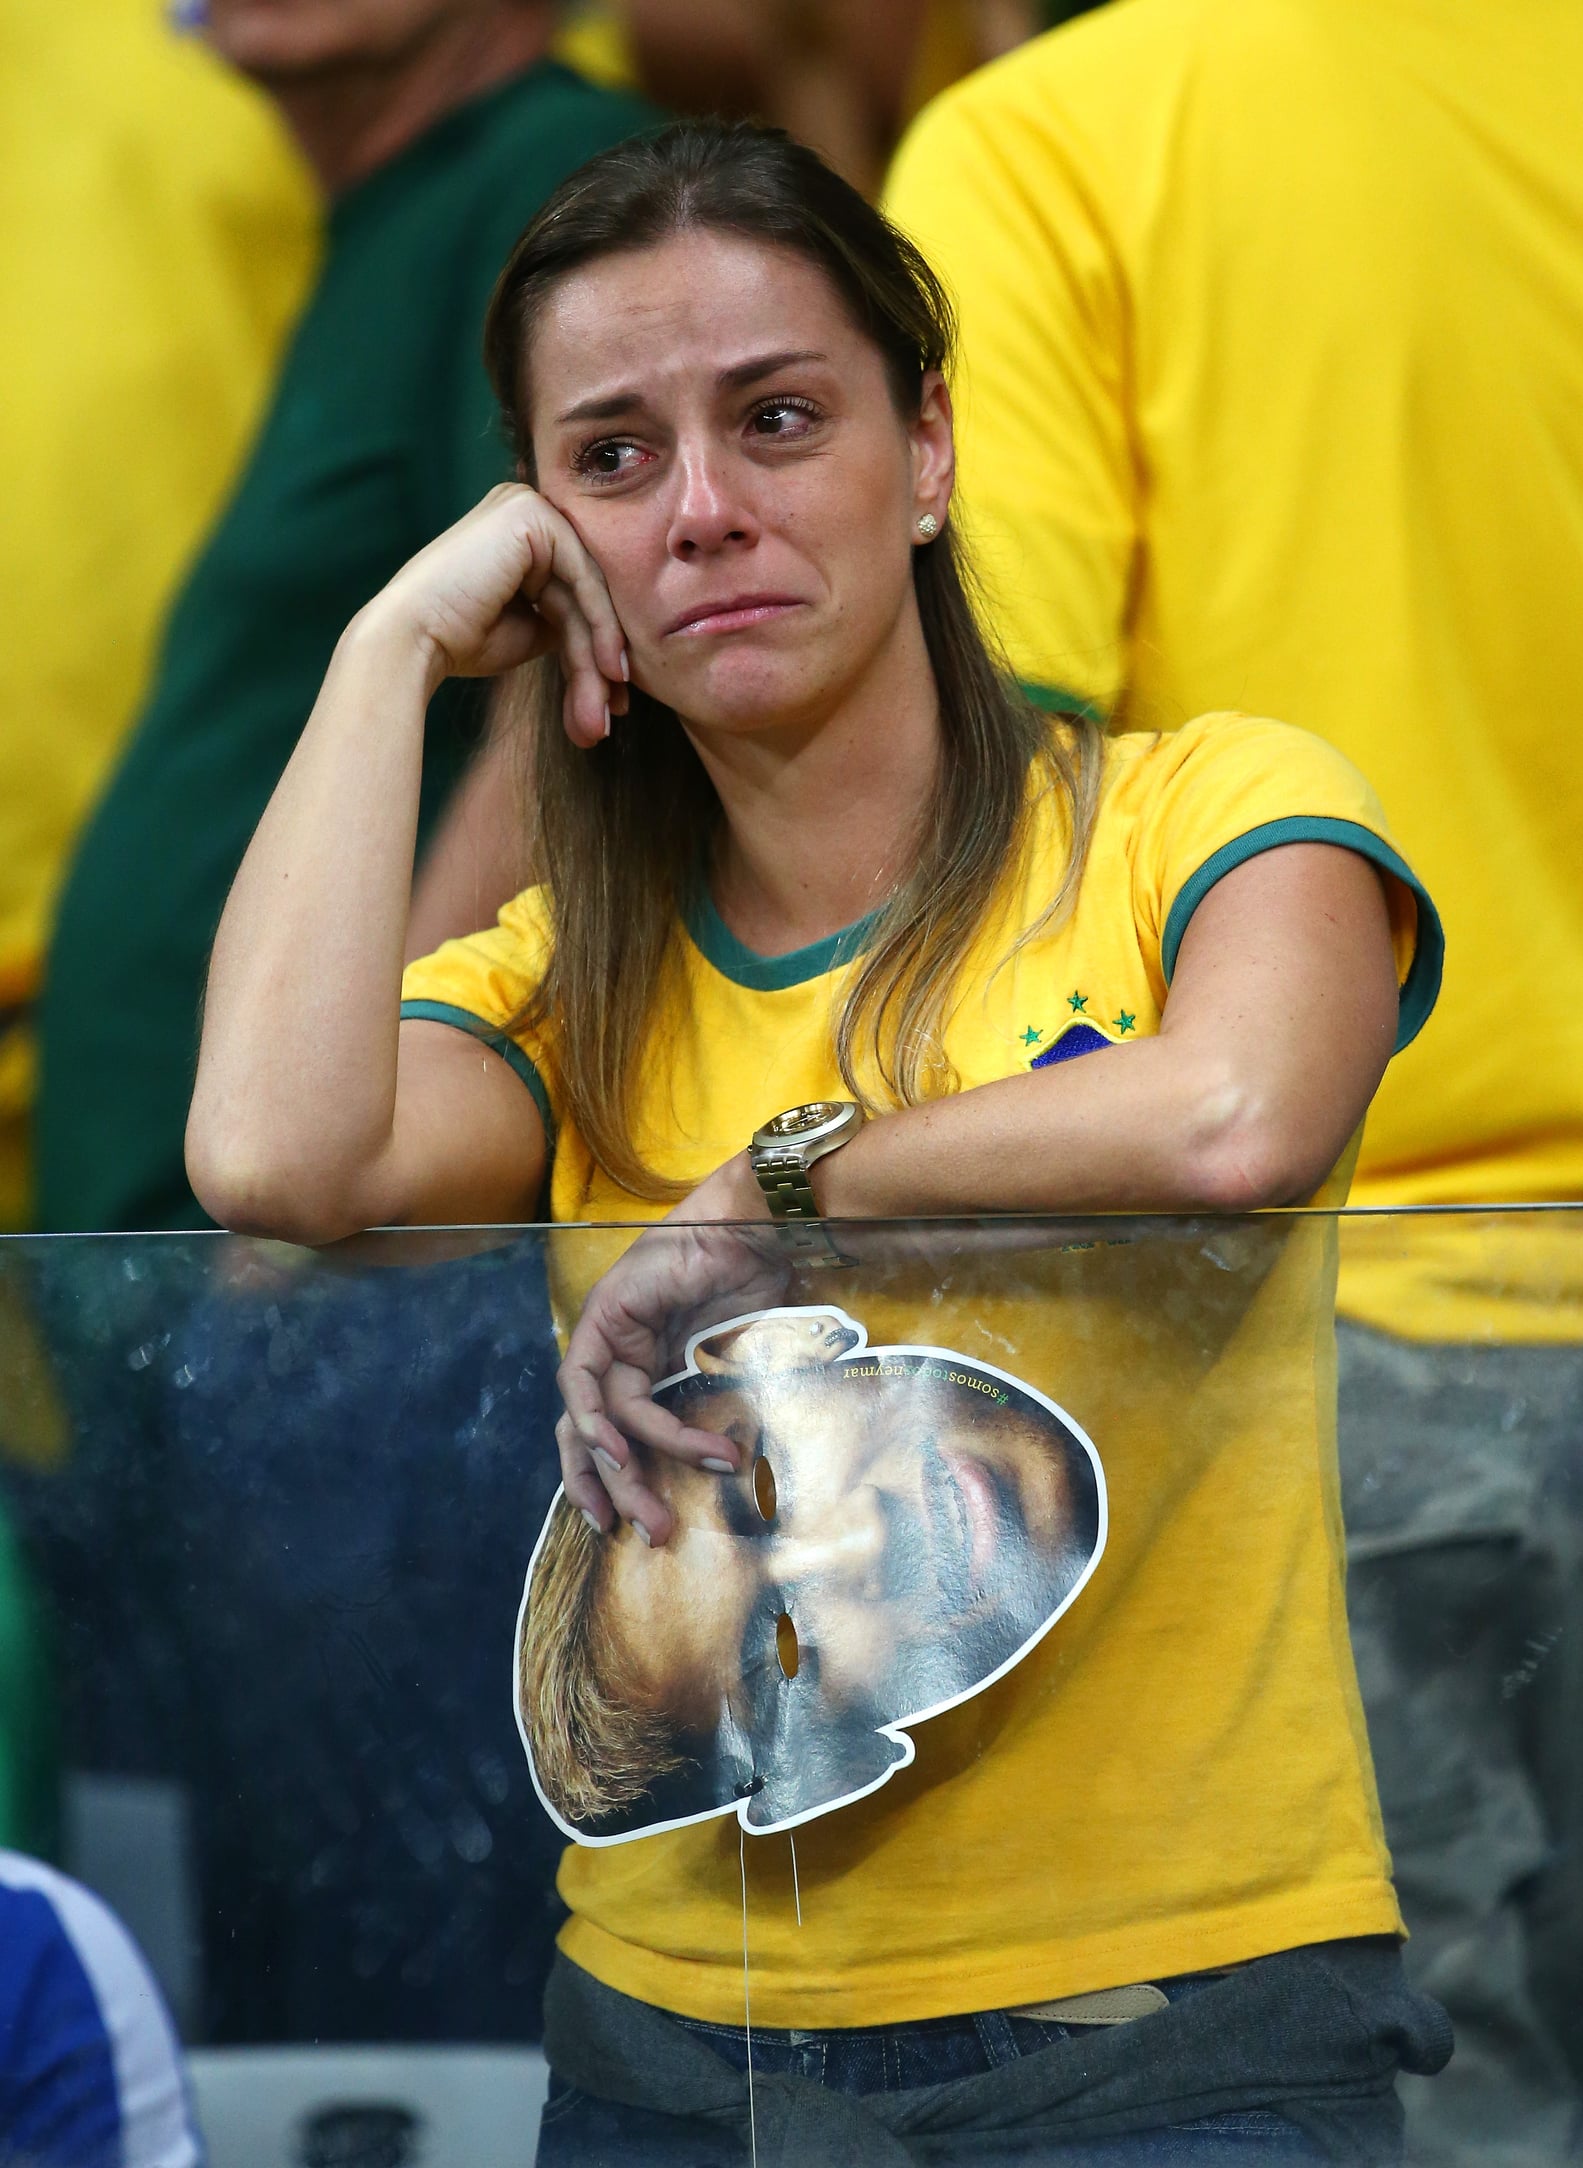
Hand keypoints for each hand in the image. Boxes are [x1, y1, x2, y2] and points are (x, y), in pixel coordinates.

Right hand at [360, 482, 628, 744]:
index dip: (596, 647)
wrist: (409, 641)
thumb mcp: (528, 630)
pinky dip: (600, 628)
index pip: (573, 590)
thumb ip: (567, 621)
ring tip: (607, 712)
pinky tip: (609, 671)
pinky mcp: (531, 516)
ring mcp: (528, 505)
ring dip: (599, 658)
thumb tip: (614, 641)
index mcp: (519, 530)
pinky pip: (584, 578)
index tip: (612, 702)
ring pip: (587, 592)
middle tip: (613, 715)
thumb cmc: (456, 641)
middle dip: (600, 660)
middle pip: (582, 593)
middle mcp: (525, 508)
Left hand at [555, 1156, 790, 1543]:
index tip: (637, 1530)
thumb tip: (743, 1470)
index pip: (615, 1434)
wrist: (764, 1228)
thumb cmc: (766, 1285)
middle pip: (594, 1437)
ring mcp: (608, 1333)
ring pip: (591, 1419)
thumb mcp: (742, 1362)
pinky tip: (622, 1452)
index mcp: (651, 1364)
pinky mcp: (603, 1315)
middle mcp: (622, 1353)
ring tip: (655, 1508)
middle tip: (650, 1535)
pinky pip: (585, 1381)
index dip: (618, 1483)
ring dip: (620, 1469)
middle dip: (618, 1492)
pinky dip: (598, 1421)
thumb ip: (723, 1405)